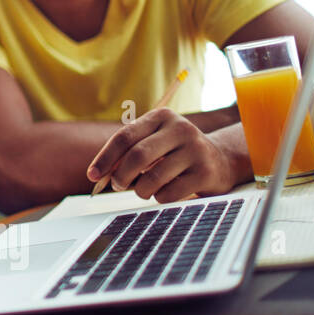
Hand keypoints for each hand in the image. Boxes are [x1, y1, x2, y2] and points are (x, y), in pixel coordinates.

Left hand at [87, 108, 244, 202]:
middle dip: (121, 176)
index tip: (92, 175)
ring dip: (140, 190)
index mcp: (161, 116)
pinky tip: (163, 192)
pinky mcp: (206, 172)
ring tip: (142, 190)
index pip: (125, 136)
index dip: (105, 158)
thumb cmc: (175, 152)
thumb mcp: (153, 142)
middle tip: (117, 186)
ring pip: (153, 178)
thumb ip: (128, 152)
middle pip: (138, 156)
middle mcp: (181, 129)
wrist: (220, 160)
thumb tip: (99, 173)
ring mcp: (196, 150)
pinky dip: (159, 197)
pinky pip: (170, 192)